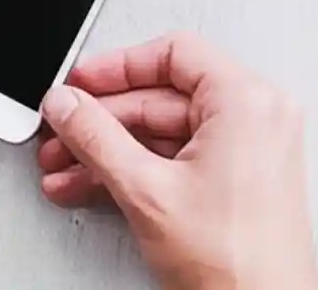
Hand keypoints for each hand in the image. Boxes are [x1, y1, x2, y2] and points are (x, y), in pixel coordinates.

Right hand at [37, 34, 317, 289]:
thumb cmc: (236, 264)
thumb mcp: (146, 190)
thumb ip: (96, 137)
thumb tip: (68, 105)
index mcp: (246, 102)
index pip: (173, 54)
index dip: (117, 66)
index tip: (81, 83)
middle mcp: (256, 117)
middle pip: (161, 96)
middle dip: (102, 120)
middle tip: (62, 129)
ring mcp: (249, 149)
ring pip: (163, 131)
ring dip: (109, 149)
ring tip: (66, 166)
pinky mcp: (237, 178)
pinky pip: (177, 156)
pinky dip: (135, 168)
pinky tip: (93, 184)